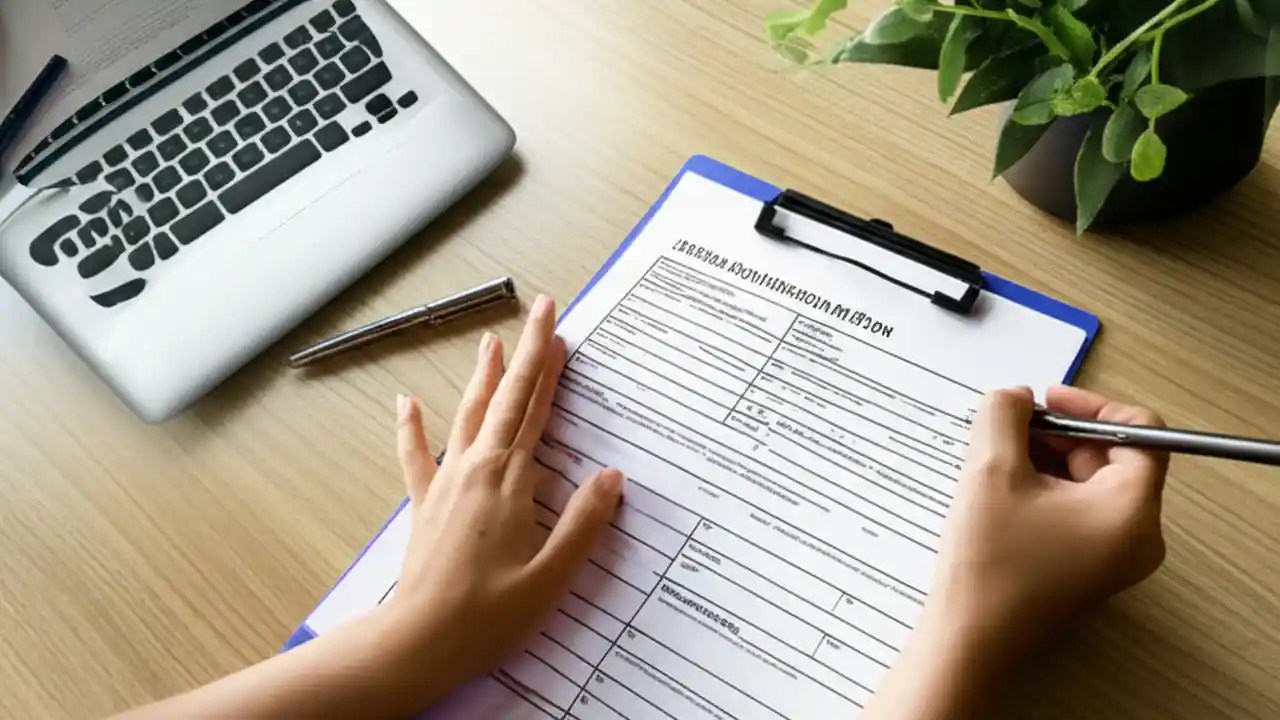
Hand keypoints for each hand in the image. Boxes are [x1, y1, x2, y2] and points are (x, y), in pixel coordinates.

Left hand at [385, 294, 623, 704]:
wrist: (417, 643)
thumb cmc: (486, 617)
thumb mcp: (551, 577)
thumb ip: (584, 524)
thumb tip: (612, 477)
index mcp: (510, 481)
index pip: (536, 408)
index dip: (549, 365)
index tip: (558, 327)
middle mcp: (475, 471)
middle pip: (505, 399)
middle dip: (525, 354)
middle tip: (539, 313)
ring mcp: (446, 485)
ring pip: (467, 417)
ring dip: (482, 378)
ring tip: (491, 342)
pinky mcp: (426, 506)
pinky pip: (417, 456)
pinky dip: (412, 428)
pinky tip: (406, 403)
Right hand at [928, 386, 1167, 656]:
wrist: (970, 638)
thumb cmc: (989, 564)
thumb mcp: (991, 469)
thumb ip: (1004, 415)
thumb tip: (1014, 397)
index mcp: (1131, 510)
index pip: (1139, 431)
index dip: (1091, 405)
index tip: (1045, 400)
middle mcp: (1137, 535)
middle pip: (1113, 456)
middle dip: (1060, 433)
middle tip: (1009, 428)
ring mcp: (1115, 556)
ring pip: (1091, 482)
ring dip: (1047, 459)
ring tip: (997, 460)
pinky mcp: (1088, 566)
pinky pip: (1078, 510)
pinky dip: (1045, 489)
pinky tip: (1002, 491)